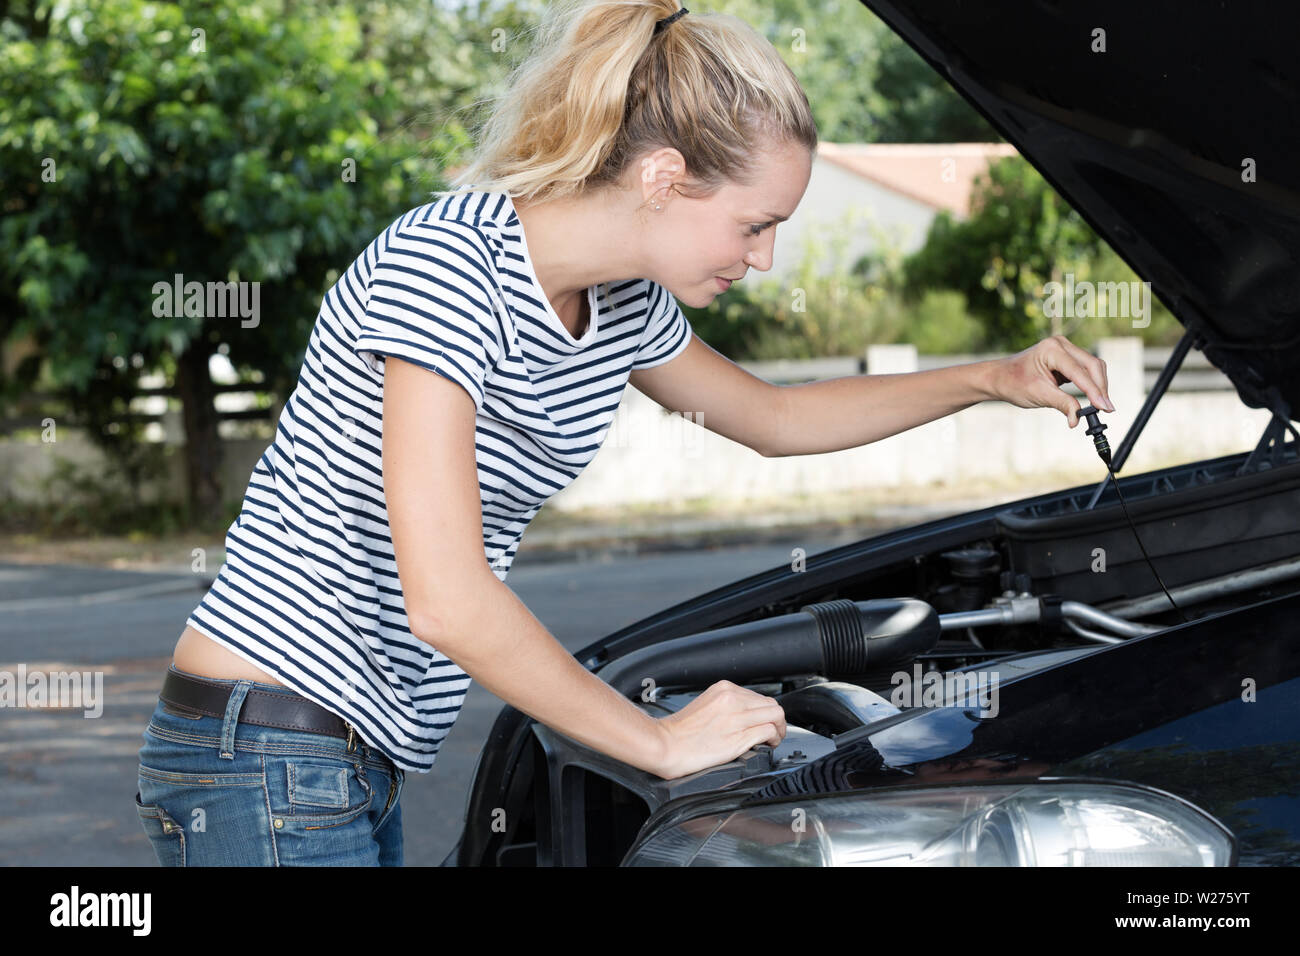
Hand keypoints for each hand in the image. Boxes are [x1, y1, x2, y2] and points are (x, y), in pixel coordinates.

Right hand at [651, 680, 786, 779]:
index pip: (758, 696)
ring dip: (779, 729)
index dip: (765, 711)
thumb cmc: (680, 731)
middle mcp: (732, 699)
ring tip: (773, 739)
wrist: (665, 745)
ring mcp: (737, 717)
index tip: (762, 721)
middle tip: (773, 732)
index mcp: (724, 689)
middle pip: (771, 704)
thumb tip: (745, 713)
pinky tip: (768, 745)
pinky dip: (774, 739)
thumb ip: (726, 704)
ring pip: (775, 716)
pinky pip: (769, 731)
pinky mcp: (739, 737)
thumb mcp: (706, 704)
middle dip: (777, 720)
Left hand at [990, 334, 1113, 427]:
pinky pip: (1085, 370)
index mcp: (1051, 349)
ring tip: (1100, 407)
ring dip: (1098, 386)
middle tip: (1107, 410)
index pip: (1079, 371)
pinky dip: (1090, 384)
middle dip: (1100, 388)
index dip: (1094, 391)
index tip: (1104, 408)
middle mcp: (1060, 344)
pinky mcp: (1066, 358)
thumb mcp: (1039, 395)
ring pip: (1092, 367)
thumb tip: (1077, 419)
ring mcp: (1064, 349)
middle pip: (1092, 365)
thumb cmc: (1014, 383)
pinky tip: (1093, 398)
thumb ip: (1062, 404)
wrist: (999, 378)